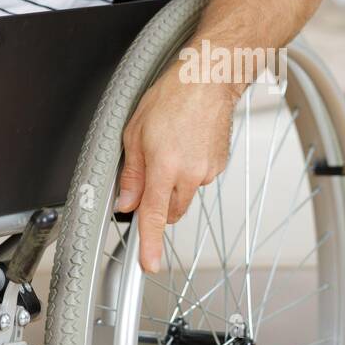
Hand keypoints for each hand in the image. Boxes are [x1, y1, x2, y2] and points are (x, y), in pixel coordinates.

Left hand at [115, 62, 239, 274]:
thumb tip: (125, 202)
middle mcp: (189, 174)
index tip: (149, 264)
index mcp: (164, 166)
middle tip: (150, 173)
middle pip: (170, 210)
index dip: (149, 243)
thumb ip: (130, 174)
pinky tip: (185, 145)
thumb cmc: (171, 97)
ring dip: (173, 185)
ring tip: (169, 148)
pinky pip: (198, 180)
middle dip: (157, 203)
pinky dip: (189, 171)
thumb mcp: (134, 132)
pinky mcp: (219, 166)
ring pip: (184, 195)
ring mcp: (207, 171)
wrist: (208, 80)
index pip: (154, 216)